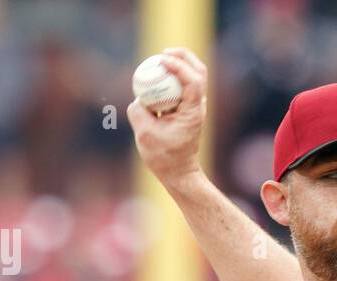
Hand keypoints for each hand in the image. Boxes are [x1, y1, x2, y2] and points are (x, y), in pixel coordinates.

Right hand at [128, 47, 208, 185]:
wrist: (179, 172)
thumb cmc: (164, 157)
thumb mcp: (145, 135)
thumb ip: (138, 112)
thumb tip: (137, 98)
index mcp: (193, 112)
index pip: (193, 81)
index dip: (178, 65)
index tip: (161, 60)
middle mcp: (199, 106)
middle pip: (199, 71)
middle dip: (183, 57)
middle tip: (162, 53)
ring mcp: (196, 107)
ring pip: (194, 76)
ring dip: (179, 64)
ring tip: (160, 60)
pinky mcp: (188, 108)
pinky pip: (183, 86)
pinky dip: (173, 77)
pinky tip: (157, 76)